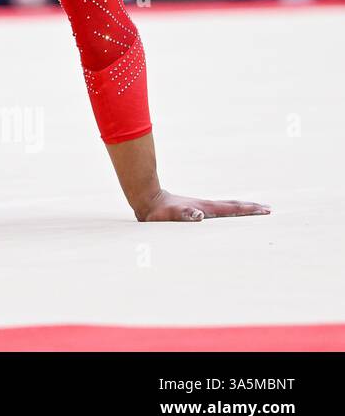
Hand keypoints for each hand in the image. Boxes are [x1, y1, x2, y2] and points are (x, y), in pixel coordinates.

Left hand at [138, 189, 269, 221]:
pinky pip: (216, 211)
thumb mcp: (170, 215)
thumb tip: (199, 216)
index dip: (249, 210)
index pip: (231, 208)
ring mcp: (201, 206)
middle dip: (250, 208)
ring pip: (225, 207)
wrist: (146, 199)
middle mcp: (206, 206)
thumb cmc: (158, 212)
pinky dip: (227, 212)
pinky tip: (228, 215)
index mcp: (205, 208)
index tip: (266, 210)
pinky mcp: (194, 209)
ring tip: (254, 209)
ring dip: (241, 208)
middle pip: (232, 206)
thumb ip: (184, 214)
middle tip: (268, 209)